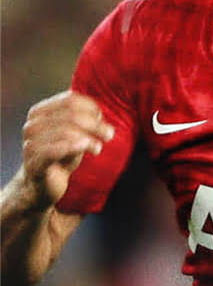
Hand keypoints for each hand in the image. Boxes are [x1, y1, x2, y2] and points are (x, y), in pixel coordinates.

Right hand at [22, 91, 114, 207]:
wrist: (43, 185)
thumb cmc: (61, 156)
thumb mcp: (73, 134)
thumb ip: (82, 119)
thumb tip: (99, 112)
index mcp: (39, 112)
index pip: (69, 100)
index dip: (90, 107)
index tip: (101, 118)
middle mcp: (32, 125)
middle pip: (71, 115)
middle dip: (94, 124)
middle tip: (109, 134)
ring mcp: (30, 144)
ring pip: (66, 131)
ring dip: (89, 138)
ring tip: (98, 147)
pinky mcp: (34, 163)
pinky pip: (55, 150)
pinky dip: (75, 146)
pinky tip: (89, 147)